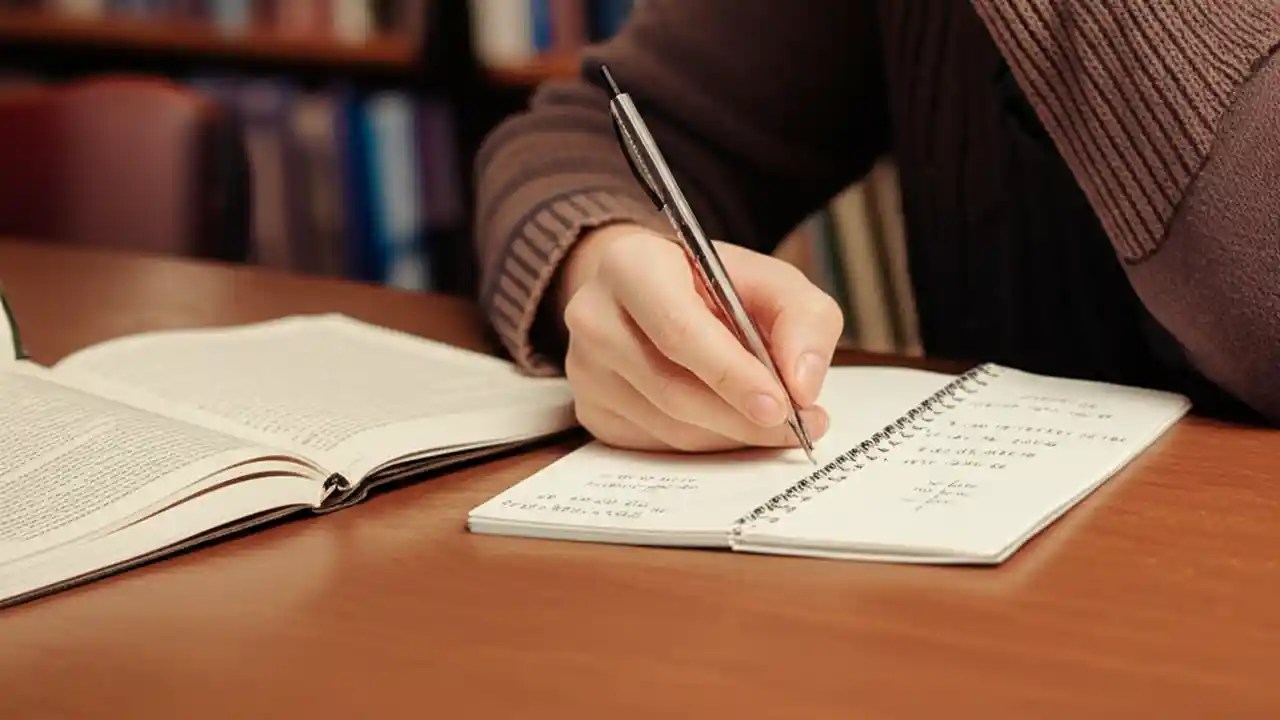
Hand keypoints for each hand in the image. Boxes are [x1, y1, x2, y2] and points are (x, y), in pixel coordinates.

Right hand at [556, 222, 842, 452]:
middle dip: (742, 417)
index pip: (679, 329)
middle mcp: (594, 316)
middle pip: (672, 388)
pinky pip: (657, 446)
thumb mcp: (770, 280)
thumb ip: (803, 319)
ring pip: (669, 427)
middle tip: (798, 426)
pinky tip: (731, 425)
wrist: (649, 293)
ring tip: (776, 425)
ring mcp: (584, 369)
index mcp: (631, 265)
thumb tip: (803, 385)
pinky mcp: (590, 410)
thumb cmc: (712, 285)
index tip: (782, 406)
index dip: (731, 374)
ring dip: (731, 435)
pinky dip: (707, 445)